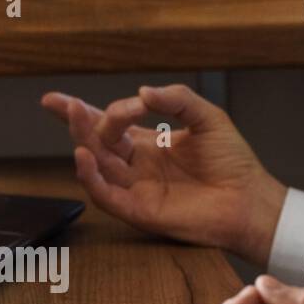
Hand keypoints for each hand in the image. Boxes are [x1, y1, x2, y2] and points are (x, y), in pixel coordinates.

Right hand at [41, 84, 286, 264]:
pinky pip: (105, 196)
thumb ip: (176, 100)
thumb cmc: (233, 163)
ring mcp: (135, 188)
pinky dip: (91, 178)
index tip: (54, 99)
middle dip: (79, 122)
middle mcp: (137, 166)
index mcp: (150, 143)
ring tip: (77, 117)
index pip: (107, 124)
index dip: (79, 112)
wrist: (250, 200)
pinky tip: (84, 156)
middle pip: (97, 142)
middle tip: (70, 105)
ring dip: (84, 141)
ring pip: (97, 165)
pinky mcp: (138, 211)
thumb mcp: (208, 117)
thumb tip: (142, 92)